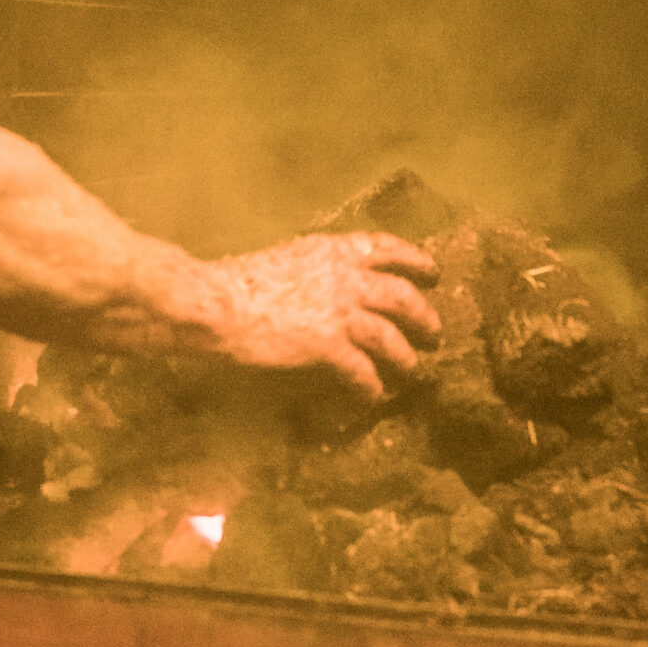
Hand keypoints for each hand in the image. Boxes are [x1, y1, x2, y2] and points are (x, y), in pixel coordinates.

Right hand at [207, 232, 440, 397]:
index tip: (432, 271)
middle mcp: (344, 277)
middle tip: (434, 331)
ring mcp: (339, 311)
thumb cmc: (233, 282)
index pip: (386, 248)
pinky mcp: (328, 346)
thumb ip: (310, 269)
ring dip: (406, 357)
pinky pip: (363, 372)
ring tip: (413, 371)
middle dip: (424, 315)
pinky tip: (372, 398)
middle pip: (402, 295)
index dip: (415, 260)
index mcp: (331, 250)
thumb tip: (318, 283)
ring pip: (391, 337)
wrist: (213, 302)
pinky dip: (371, 387)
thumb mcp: (282, 260)